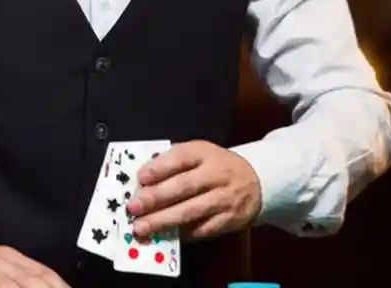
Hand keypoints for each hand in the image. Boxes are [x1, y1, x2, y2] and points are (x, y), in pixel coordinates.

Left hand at [125, 140, 261, 241]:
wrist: (256, 181)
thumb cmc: (216, 166)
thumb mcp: (199, 154)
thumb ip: (173, 161)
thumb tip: (143, 178)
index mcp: (205, 153)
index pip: (181, 157)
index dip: (160, 167)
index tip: (141, 178)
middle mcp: (216, 174)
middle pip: (184, 186)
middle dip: (156, 198)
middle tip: (133, 208)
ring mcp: (224, 199)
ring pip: (191, 211)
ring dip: (163, 221)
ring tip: (141, 227)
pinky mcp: (229, 220)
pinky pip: (202, 229)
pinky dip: (181, 234)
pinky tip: (163, 237)